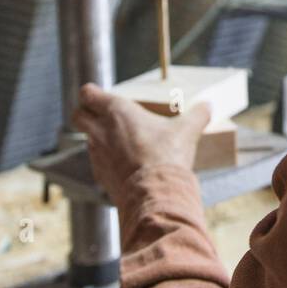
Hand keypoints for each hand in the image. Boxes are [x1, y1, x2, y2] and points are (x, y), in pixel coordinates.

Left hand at [72, 83, 211, 201]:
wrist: (155, 194)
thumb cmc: (167, 156)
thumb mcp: (187, 130)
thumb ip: (198, 114)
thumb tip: (209, 105)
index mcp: (117, 112)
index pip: (87, 93)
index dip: (91, 93)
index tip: (101, 96)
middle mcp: (101, 131)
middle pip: (77, 115)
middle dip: (85, 113)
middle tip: (102, 115)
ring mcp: (97, 154)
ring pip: (86, 140)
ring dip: (97, 138)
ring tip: (119, 141)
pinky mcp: (100, 175)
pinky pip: (97, 162)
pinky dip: (105, 161)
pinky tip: (123, 164)